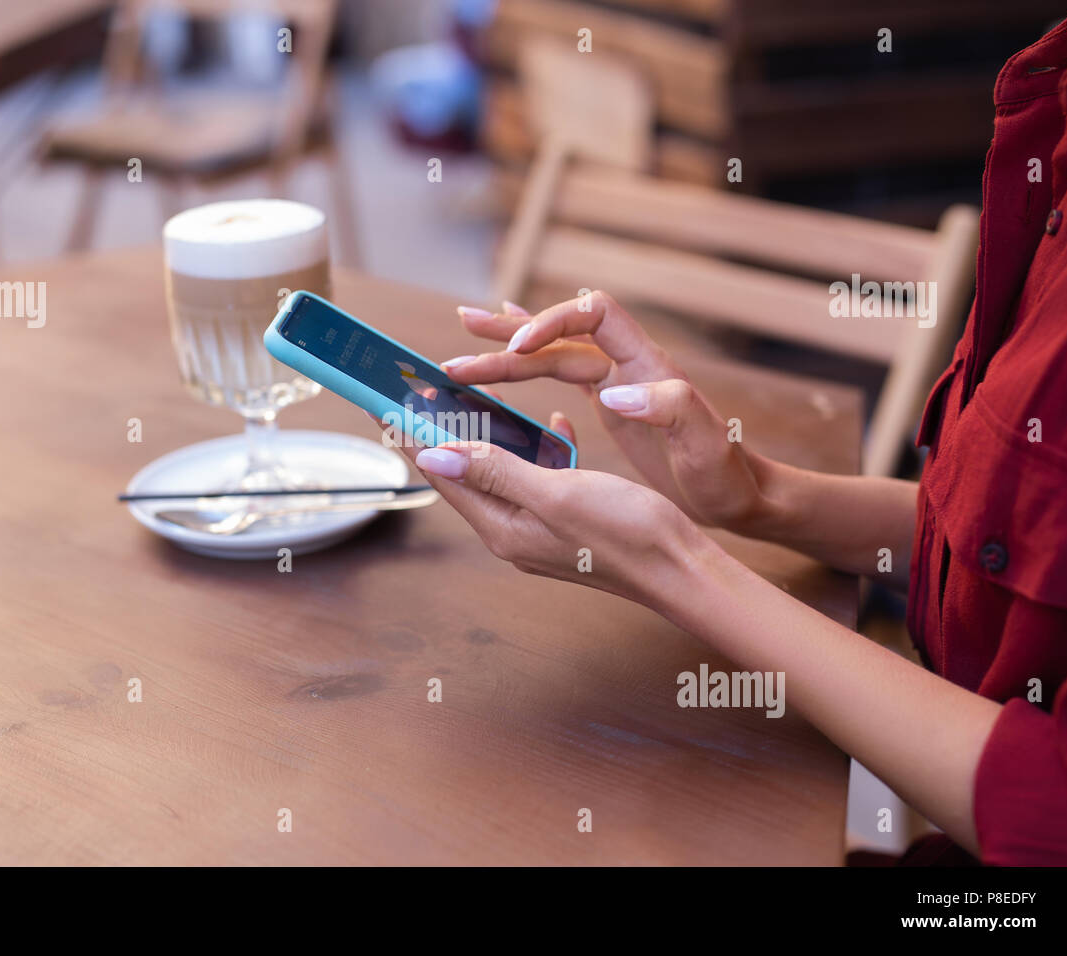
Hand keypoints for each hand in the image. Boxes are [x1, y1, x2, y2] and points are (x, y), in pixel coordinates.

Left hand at [380, 415, 708, 608]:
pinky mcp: (566, 520)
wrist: (682, 568)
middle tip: (420, 392)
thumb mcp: (555, 494)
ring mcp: (539, 527)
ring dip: (487, 437)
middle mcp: (512, 531)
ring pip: (500, 472)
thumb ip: (495, 472)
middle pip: (463, 473)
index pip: (442, 475)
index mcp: (502, 527)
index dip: (411, 436)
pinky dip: (540, 449)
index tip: (384, 402)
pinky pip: (539, 478)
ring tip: (468, 401)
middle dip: (440, 432)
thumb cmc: (624, 533)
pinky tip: (555, 425)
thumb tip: (432, 456)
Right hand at [444, 293, 769, 530]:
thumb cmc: (727, 477)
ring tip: (465, 332)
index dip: (552, 322)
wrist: (745, 498)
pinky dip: (532, 364)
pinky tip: (509, 360)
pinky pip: (563, 373)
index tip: (517, 348)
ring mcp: (619, 384)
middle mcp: (629, 366)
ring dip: (508, 349)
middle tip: (457, 344)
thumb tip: (614, 393)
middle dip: (507, 341)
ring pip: (553, 355)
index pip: (593, 315)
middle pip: (559, 337)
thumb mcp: (704, 446)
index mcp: (647, 366)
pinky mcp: (612, 406)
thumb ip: (667, 410)